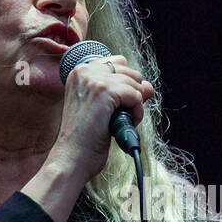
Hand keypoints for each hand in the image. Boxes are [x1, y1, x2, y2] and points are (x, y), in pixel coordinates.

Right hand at [52, 55, 154, 180]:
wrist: (72, 158)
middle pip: (129, 71)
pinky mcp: (105, 91)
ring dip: (135, 106)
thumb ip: (124, 92)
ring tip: (118, 122)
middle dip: (132, 95)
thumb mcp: (105, 109)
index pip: (118, 63)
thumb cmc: (85, 139)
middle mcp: (84, 71)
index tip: (117, 105)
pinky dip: (136, 113)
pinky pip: (137, 95)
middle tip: (117, 116)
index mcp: (80, 72)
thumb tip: (149, 86)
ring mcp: (94, 79)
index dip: (126, 85)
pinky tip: (122, 125)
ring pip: (135, 83)